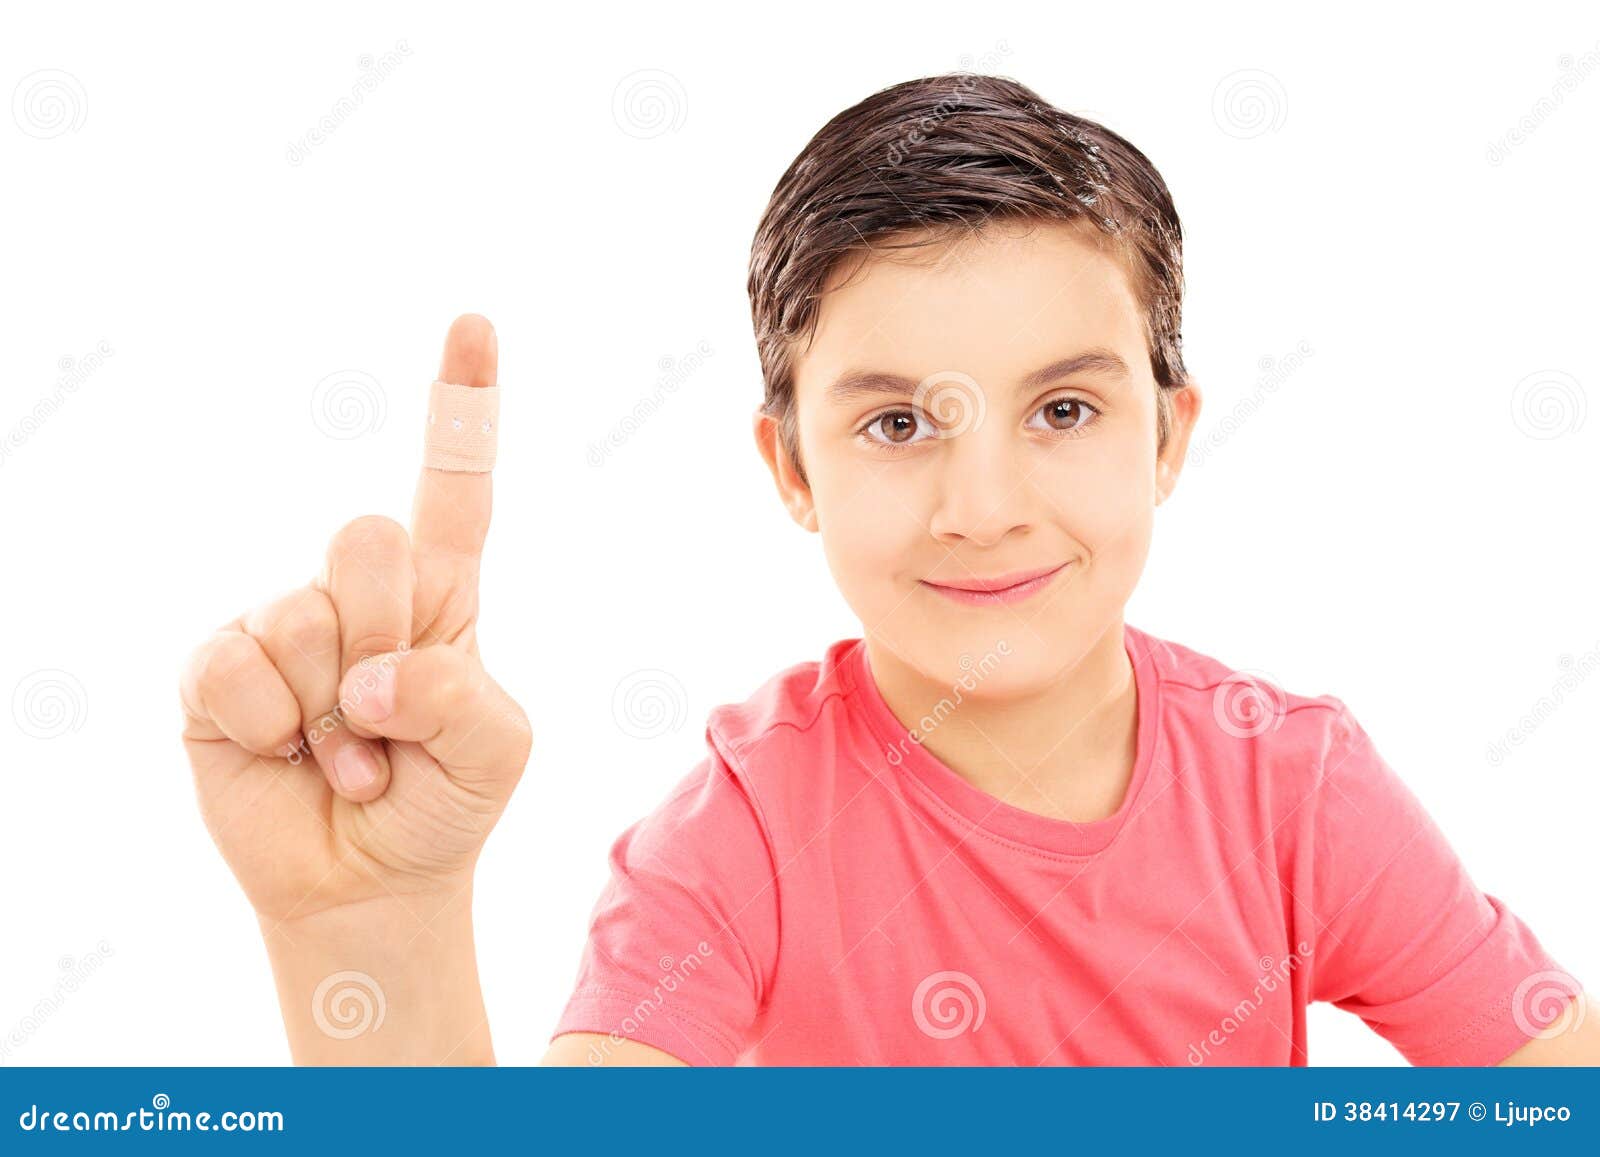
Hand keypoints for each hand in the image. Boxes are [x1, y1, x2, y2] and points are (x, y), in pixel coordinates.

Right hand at [178, 315, 530, 930]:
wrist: (370, 882)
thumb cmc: (444, 800)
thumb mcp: (497, 750)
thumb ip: (459, 697)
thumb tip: (369, 678)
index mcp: (440, 592)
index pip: (454, 486)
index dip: (462, 402)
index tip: (475, 319)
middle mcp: (358, 593)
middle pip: (367, 538)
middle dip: (386, 636)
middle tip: (389, 717)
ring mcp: (283, 626)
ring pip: (303, 616)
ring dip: (336, 714)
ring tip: (351, 756)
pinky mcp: (219, 671)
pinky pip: (238, 668)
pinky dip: (274, 729)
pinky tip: (289, 756)